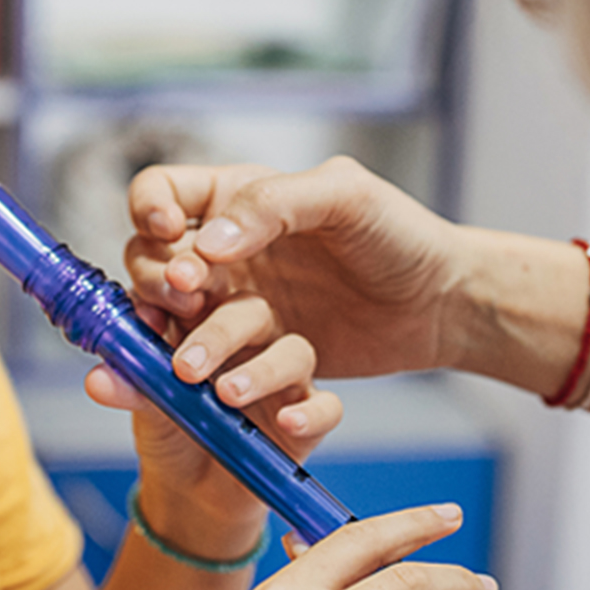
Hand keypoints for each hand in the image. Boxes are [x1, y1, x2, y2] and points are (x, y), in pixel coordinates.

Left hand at [84, 308, 339, 557]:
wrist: (191, 490)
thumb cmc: (169, 425)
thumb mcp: (142, 402)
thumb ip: (128, 383)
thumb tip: (98, 377)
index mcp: (207, 316)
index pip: (204, 283)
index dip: (189, 280)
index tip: (167, 292)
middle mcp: (252, 336)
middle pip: (250, 311)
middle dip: (218, 332)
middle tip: (186, 365)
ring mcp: (284, 374)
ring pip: (294, 352)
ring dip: (262, 371)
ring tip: (227, 394)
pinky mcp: (308, 415)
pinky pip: (325, 408)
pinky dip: (310, 414)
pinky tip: (287, 423)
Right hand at [126, 158, 476, 383]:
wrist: (440, 304)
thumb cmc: (399, 234)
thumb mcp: (344, 196)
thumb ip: (273, 205)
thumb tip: (206, 242)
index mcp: (237, 198)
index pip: (160, 192)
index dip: (148, 209)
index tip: (169, 232)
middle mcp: (225, 252)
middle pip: (150, 260)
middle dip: (155, 280)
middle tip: (187, 297)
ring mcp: (237, 303)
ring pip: (176, 322)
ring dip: (177, 341)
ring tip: (195, 369)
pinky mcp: (256, 353)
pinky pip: (219, 368)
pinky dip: (218, 382)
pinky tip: (238, 397)